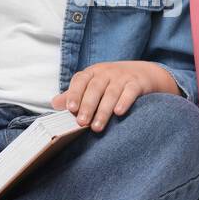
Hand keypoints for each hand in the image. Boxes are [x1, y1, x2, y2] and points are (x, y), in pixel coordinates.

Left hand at [52, 61, 180, 131]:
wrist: (143, 74)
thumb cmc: (112, 83)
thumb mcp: (93, 85)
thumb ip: (74, 95)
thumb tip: (54, 104)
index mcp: (92, 72)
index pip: (80, 80)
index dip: (74, 94)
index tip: (70, 109)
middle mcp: (106, 72)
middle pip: (95, 88)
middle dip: (87, 106)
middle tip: (81, 123)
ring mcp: (122, 77)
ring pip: (111, 93)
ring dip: (103, 111)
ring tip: (97, 127)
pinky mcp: (137, 83)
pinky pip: (130, 92)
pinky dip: (124, 101)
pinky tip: (119, 112)